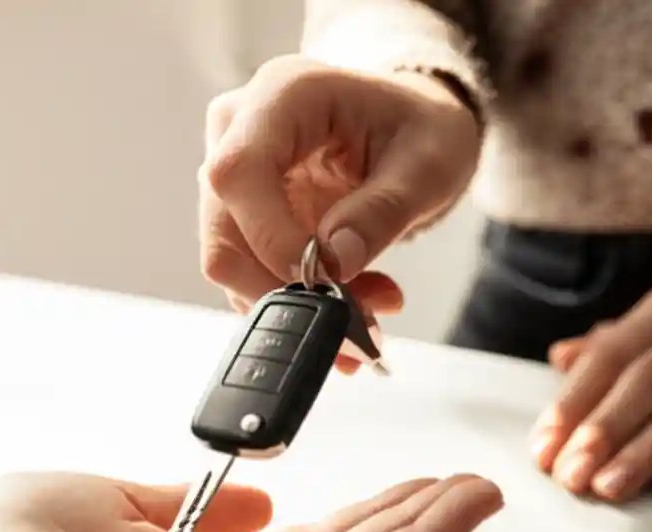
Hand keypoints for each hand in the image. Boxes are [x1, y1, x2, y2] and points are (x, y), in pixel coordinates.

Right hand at [199, 54, 481, 372]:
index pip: (238, 171)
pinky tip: (351, 297)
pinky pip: (249, 272)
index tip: (323, 280)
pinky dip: (296, 298)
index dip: (269, 237)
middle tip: (361, 316)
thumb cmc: (421, 128)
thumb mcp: (428, 163)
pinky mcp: (240, 213)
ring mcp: (234, 173)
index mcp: (284, 94)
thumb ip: (383, 210)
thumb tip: (334, 262)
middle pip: (223, 228)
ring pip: (231, 261)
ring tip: (371, 305)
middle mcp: (240, 127)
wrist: (412, 126)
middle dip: (286, 286)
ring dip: (296, 301)